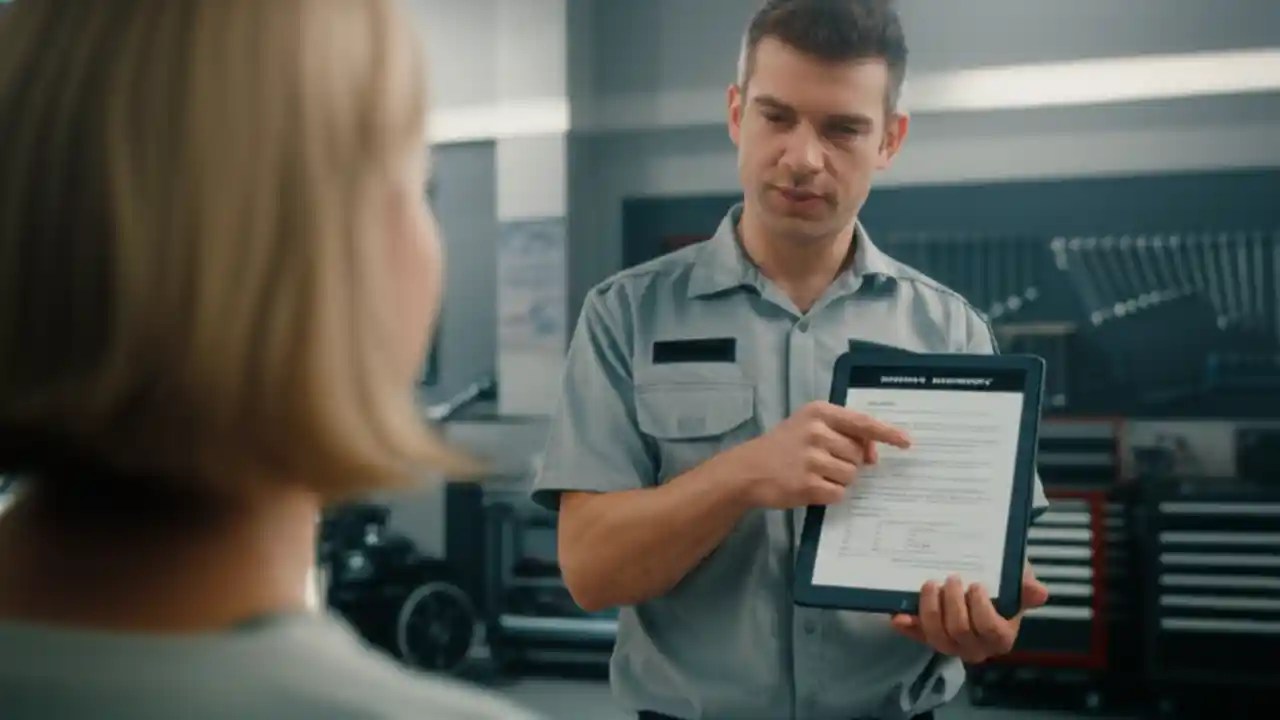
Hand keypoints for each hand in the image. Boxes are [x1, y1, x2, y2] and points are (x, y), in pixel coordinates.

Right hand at [727, 401, 910, 509]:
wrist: (747, 470)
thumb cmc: (782, 446)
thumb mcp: (809, 427)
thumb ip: (842, 434)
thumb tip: (873, 456)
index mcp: (819, 413)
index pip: (862, 422)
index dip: (886, 433)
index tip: (906, 442)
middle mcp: (817, 432)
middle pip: (858, 454)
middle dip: (848, 462)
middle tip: (823, 462)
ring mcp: (812, 459)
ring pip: (851, 475)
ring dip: (838, 479)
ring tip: (813, 474)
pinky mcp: (807, 484)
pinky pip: (838, 493)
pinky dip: (829, 494)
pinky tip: (811, 487)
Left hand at [889, 566, 1049, 663]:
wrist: (978, 582)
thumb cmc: (1001, 584)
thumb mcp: (1017, 580)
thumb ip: (1025, 586)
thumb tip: (1038, 592)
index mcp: (1000, 637)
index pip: (990, 630)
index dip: (981, 608)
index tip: (976, 585)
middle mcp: (975, 647)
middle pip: (959, 631)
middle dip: (953, 603)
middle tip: (951, 578)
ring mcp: (950, 645)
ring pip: (936, 636)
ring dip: (930, 609)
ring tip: (931, 584)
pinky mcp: (928, 637)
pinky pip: (916, 637)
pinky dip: (907, 627)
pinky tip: (898, 615)